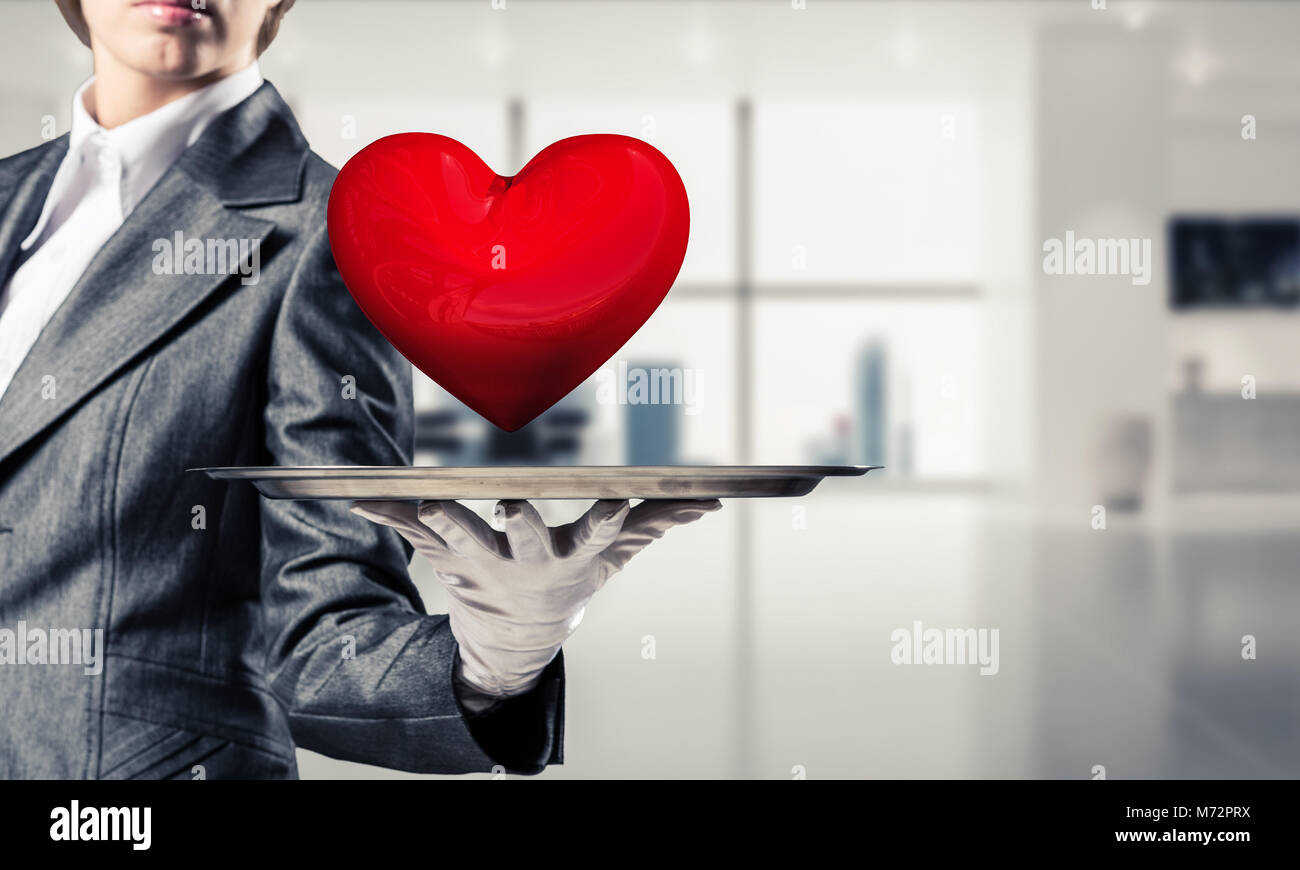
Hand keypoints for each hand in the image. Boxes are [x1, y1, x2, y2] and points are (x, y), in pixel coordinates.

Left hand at [349, 498, 721, 703]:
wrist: (513, 637)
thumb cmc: (568, 580)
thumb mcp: (611, 558)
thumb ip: (653, 525)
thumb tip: (706, 501)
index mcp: (565, 559)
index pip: (593, 538)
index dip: (608, 520)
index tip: (619, 498)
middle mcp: (521, 562)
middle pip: (521, 541)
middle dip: (518, 524)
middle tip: (512, 504)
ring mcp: (478, 562)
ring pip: (458, 537)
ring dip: (439, 521)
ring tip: (420, 502)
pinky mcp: (441, 555)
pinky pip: (409, 533)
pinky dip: (384, 515)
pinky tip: (361, 499)